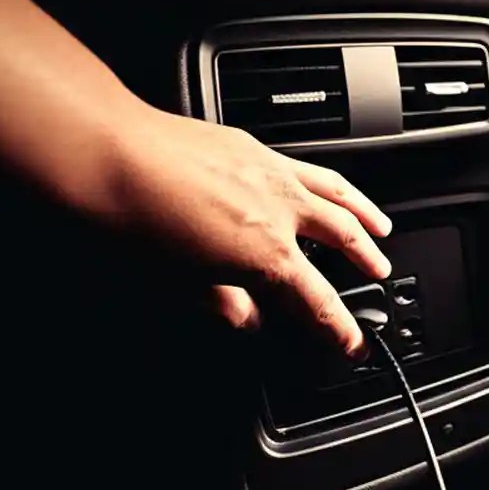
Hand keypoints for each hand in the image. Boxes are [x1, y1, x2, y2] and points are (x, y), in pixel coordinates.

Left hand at [100, 107, 391, 357]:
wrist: (109, 155)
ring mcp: (273, 172)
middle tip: (379, 273)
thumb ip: (225, 304)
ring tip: (379, 225)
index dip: (340, 328)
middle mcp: (282, 210)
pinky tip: (320, 184)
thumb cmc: (133, 220)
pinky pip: (309, 167)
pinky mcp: (254, 146)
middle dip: (367, 259)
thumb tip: (247, 315)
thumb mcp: (179, 285)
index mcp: (267, 256)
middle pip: (344, 237)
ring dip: (363, 212)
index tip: (352, 343)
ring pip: (337, 193)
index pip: (319, 302)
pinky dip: (328, 181)